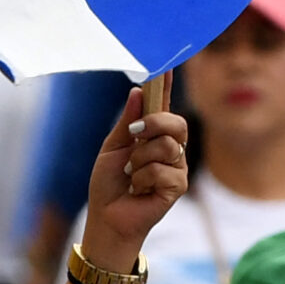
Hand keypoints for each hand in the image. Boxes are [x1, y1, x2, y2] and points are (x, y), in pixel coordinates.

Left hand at [74, 87, 189, 273]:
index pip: (163, 105)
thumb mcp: (112, 147)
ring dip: (139, 160)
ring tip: (130, 174)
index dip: (166, 86)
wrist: (106, 217)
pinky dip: (142, 178)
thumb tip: (138, 92)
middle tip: (132, 136)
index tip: (165, 66)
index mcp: (152, 134)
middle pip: (175, 122)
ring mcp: (176, 167)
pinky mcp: (177, 186)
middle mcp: (169, 147)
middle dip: (152, 125)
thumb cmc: (108, 184)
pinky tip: (138, 189)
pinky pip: (163, 170)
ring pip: (166, 146)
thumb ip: (127, 121)